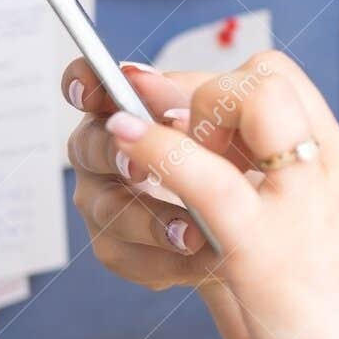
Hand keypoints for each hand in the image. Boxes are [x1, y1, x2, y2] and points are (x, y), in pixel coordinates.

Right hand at [64, 61, 218, 289]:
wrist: (255, 223)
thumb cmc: (234, 161)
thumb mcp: (222, 125)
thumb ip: (184, 98)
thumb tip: (143, 78)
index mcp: (128, 113)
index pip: (92, 89)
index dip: (83, 84)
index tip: (89, 90)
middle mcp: (107, 155)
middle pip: (89, 147)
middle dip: (115, 154)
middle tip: (141, 167)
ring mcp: (106, 204)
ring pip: (107, 210)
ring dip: (148, 221)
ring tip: (191, 232)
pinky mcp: (122, 250)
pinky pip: (129, 256)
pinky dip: (166, 259)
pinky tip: (199, 257)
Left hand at [90, 52, 338, 338]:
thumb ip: (335, 223)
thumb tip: (284, 221)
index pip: (304, 99)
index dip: (244, 96)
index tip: (205, 115)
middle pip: (273, 78)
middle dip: (213, 89)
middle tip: (174, 122)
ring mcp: (313, 199)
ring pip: (242, 98)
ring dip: (187, 109)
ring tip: (149, 137)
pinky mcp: (267, 244)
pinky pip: (198, 172)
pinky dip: (152, 149)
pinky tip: (126, 141)